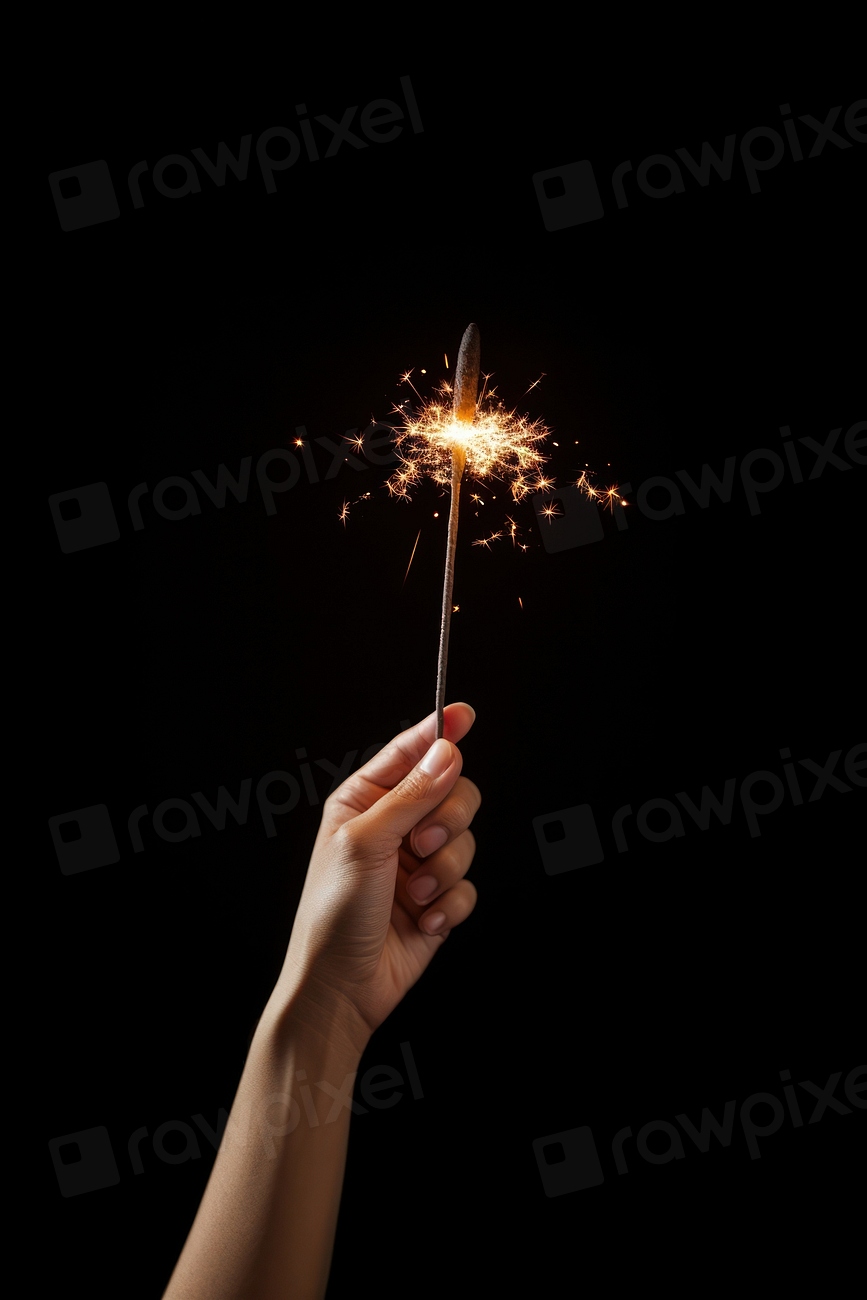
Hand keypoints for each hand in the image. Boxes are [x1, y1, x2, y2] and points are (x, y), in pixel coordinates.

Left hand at [272, 703, 479, 1051]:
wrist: (341, 986)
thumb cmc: (332, 913)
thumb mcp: (366, 842)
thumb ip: (412, 795)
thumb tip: (447, 751)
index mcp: (365, 800)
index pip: (410, 752)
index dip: (440, 730)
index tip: (465, 713)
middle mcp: (395, 826)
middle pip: (454, 791)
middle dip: (448, 819)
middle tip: (423, 843)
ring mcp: (418, 862)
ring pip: (467, 839)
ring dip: (445, 870)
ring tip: (415, 893)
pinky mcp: (438, 898)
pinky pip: (470, 884)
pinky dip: (451, 903)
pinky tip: (425, 918)